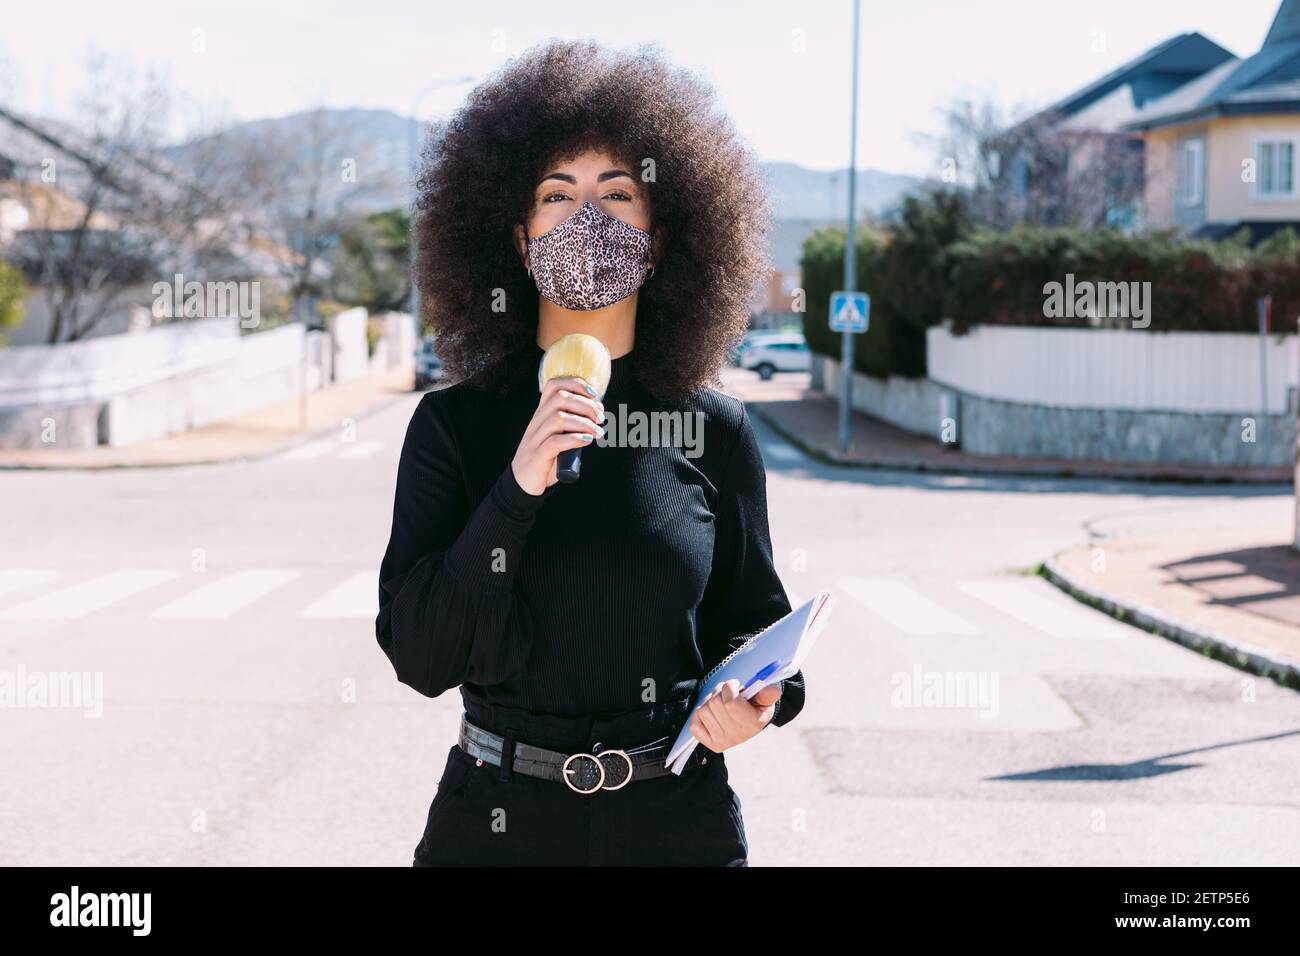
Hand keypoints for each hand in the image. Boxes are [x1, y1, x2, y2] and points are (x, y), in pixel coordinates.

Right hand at [511, 376, 604, 494]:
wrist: (523, 483)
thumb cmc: (546, 459)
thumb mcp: (559, 437)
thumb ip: (574, 425)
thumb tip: (598, 411)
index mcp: (541, 415)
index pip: (554, 386)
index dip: (575, 384)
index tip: (594, 394)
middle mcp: (536, 423)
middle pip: (559, 399)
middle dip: (585, 404)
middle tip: (600, 418)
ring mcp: (535, 439)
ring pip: (558, 418)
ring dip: (583, 423)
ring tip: (597, 432)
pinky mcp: (537, 457)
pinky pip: (555, 442)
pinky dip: (574, 439)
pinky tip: (587, 441)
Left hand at [688, 680, 778, 752]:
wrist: (749, 723)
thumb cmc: (755, 706)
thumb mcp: (764, 699)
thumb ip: (768, 693)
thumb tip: (774, 690)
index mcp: (752, 724)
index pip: (731, 703)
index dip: (730, 687)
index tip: (735, 685)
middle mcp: (736, 737)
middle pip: (715, 704)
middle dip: (719, 691)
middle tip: (727, 692)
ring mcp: (722, 742)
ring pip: (703, 710)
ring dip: (709, 701)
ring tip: (721, 702)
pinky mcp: (709, 743)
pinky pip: (694, 724)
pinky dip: (700, 714)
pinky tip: (712, 713)